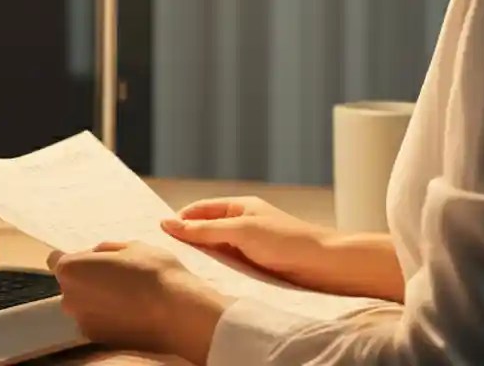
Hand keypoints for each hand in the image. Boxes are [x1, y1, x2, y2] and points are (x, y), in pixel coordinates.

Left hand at [47, 241, 233, 363]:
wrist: (178, 313)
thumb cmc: (154, 272)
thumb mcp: (131, 246)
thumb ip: (105, 250)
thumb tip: (97, 255)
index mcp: (71, 269)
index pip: (57, 259)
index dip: (76, 257)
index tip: (93, 259)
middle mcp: (69, 298)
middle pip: (71, 284)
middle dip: (88, 279)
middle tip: (117, 275)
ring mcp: (82, 322)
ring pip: (84, 305)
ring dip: (98, 300)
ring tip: (128, 295)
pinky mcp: (98, 341)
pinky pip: (97, 322)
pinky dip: (108, 318)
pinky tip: (131, 312)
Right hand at [161, 196, 335, 286]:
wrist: (322, 264)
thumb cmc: (285, 241)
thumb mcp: (240, 231)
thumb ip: (204, 230)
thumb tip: (168, 223)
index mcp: (240, 207)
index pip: (201, 209)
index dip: (181, 219)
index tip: (161, 234)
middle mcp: (244, 223)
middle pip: (206, 229)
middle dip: (188, 239)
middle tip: (167, 254)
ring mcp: (250, 244)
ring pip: (216, 248)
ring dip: (202, 256)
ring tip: (183, 267)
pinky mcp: (257, 264)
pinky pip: (229, 264)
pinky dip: (216, 268)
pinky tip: (206, 277)